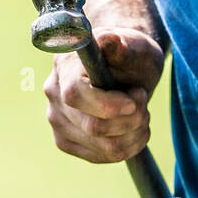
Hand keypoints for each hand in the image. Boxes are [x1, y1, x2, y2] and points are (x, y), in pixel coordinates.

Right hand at [43, 28, 163, 163]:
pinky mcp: (66, 141)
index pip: (75, 95)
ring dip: (134, 134)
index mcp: (65, 65)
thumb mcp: (134, 46)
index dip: (109, 105)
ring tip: (142, 115)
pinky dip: (129, 147)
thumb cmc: (130, 56)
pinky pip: (102, 157)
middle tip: (144, 103)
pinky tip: (135, 130)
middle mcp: (53, 93)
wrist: (125, 71)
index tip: (136, 98)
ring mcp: (57, 120)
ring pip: (103, 147)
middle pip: (93, 127)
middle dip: (131, 120)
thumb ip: (122, 46)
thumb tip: (111, 40)